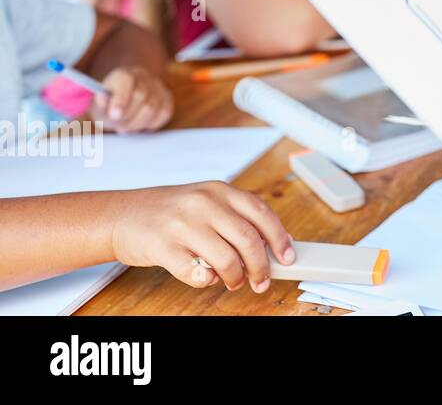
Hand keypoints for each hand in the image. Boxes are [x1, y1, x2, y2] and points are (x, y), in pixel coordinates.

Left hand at [91, 66, 172, 133]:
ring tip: (127, 128)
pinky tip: (141, 125)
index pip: (126, 80)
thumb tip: (103, 97)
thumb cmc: (108, 107)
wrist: (121, 107)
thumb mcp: (99, 106)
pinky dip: (152, 124)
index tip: (114, 115)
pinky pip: (164, 113)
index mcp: (123, 74)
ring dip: (137, 124)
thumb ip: (100, 103)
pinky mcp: (167, 98)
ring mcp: (158, 86)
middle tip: (117, 127)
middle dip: (127, 116)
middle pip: (140, 96)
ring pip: (153, 108)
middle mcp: (143, 76)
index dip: (121, 98)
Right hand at [111, 182, 294, 292]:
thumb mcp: (207, 201)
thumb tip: (271, 244)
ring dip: (236, 277)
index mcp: (220, 191)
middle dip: (261, 266)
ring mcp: (182, 225)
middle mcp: (203, 204)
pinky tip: (207, 277)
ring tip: (234, 282)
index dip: (279, 238)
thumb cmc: (171, 211)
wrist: (123, 215)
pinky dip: (207, 280)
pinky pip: (196, 273)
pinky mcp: (162, 247)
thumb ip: (236, 217)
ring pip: (226, 259)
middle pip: (248, 240)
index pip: (261, 214)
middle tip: (262, 280)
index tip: (287, 257)